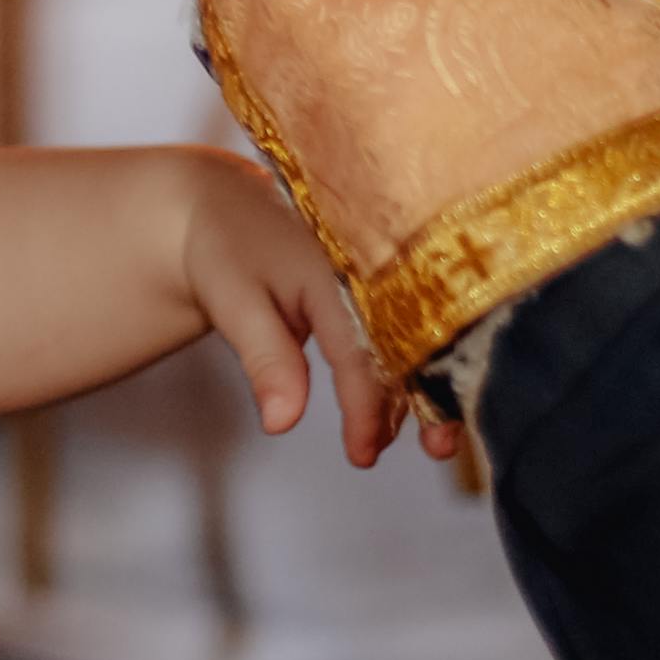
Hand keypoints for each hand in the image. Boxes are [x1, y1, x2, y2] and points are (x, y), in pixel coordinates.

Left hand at [178, 155, 411, 467]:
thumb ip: (266, 360)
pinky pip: (406, 326)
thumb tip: (282, 422)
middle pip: (410, 340)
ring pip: (415, 336)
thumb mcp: (235, 303)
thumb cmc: (226, 251)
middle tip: (437, 447)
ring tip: (436, 439)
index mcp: (337, 268)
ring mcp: (381, 270)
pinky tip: (420, 404)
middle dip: (429, 396)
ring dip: (426, 388)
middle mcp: (371, 266)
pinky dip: (413, 367)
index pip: (360, 350)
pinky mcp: (382, 281)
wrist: (222, 207)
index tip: (363, 452)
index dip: (366, 407)